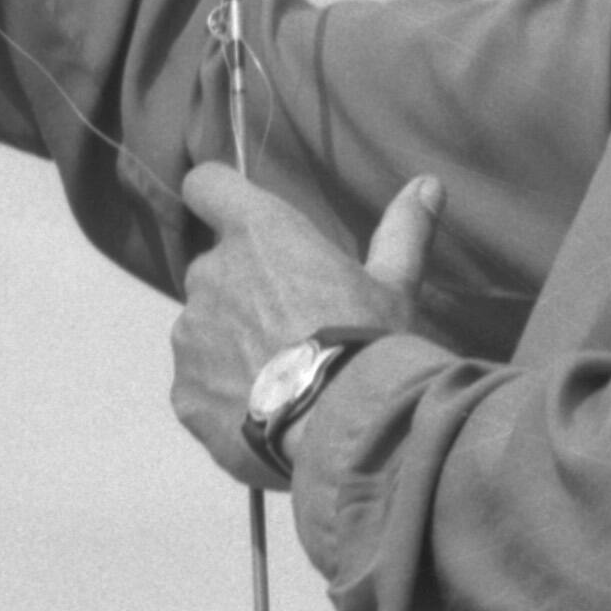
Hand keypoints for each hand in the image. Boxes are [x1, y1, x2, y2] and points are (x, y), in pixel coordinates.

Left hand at [171, 168, 445, 487]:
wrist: (338, 426)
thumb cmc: (366, 344)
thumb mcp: (395, 286)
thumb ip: (403, 230)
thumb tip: (428, 184)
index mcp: (259, 233)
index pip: (205, 183)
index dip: (216, 197)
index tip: (234, 218)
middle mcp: (211, 273)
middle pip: (212, 267)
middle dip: (240, 290)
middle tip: (289, 326)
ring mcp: (190, 333)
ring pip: (202, 328)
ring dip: (228, 344)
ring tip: (279, 379)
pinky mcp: (182, 389)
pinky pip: (196, 384)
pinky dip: (221, 395)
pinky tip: (262, 414)